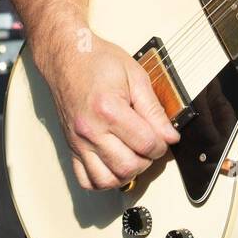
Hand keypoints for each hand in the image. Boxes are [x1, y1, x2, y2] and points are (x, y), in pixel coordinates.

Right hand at [40, 33, 179, 190]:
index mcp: (108, 109)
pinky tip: (114, 166)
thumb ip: (154, 109)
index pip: (145, 143)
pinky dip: (103, 181)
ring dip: (127, 174)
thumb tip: (170, 135)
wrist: (68, 57)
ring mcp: (78, 142)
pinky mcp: (71, 148)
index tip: (164, 138)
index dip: (162, 144)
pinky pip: (85, 180)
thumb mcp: (136, 76)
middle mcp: (90, 130)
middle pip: (127, 167)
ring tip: (134, 156)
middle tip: (151, 146)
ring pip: (106, 180)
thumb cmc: (98, 61)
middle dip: (147, 160)